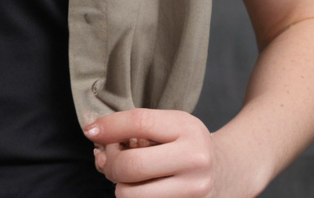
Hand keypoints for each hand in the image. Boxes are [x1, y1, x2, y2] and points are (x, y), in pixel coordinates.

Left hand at [84, 108, 216, 196]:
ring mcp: (194, 192)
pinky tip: (139, 186)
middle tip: (110, 158)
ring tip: (128, 176)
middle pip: (131, 165)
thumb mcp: (167, 123)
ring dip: (121, 185)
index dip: (108, 126)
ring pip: (131, 195)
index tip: (90, 131)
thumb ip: (132, 127)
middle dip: (111, 163)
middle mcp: (196, 161)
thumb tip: (93, 134)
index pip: (138, 122)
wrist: (223, 171)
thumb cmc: (184, 143)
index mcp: (187, 128)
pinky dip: (133, 195)